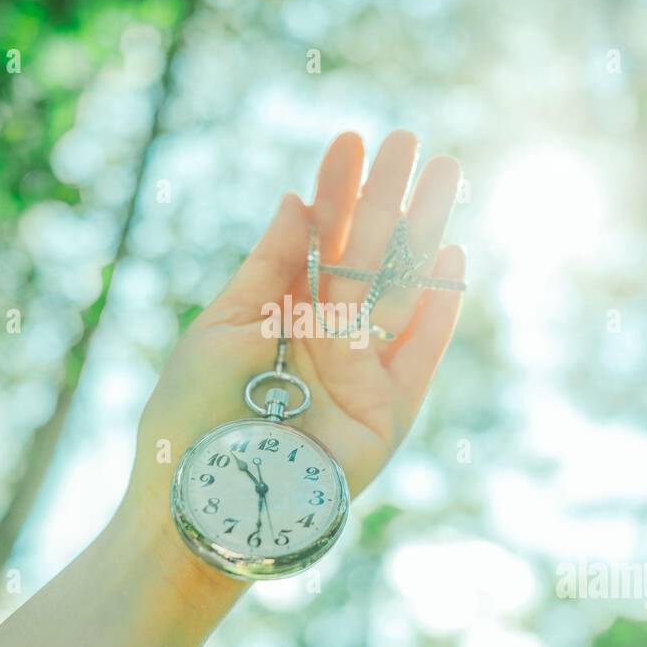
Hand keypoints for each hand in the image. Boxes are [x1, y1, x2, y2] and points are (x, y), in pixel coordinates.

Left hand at [126, 130, 464, 546]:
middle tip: (412, 140)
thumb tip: (294, 197)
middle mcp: (324, 336)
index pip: (316, 238)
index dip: (336, 189)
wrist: (202, 507)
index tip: (351, 139)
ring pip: (400, 289)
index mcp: (280, 311)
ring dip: (424, 232)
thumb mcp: (222, 329)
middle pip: (366, 255)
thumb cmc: (191, 419)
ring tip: (447, 175)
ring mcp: (360, 373)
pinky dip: (442, 309)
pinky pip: (423, 353)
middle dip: (388, 197)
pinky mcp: (388, 415)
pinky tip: (454, 255)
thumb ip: (266, 268)